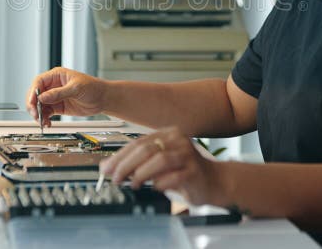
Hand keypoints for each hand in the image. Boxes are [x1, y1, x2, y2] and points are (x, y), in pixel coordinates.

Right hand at [25, 67, 106, 125]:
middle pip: (36, 94)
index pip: (39, 82)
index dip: (33, 92)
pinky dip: (44, 118)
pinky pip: (46, 113)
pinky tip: (47, 123)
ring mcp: (55, 97)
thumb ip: (59, 93)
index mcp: (56, 76)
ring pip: (40, 105)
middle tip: (35, 114)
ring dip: (38, 114)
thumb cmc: (93, 87)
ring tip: (42, 122)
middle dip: (33, 105)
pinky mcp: (58, 107)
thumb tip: (43, 97)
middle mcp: (53, 86)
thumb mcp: (76, 88)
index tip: (32, 102)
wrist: (102, 99)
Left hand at [99, 126, 225, 205]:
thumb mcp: (157, 166)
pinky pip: (174, 176)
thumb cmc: (184, 173)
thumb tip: (106, 167)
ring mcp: (188, 154)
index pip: (137, 142)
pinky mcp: (195, 170)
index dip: (119, 157)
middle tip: (115, 178)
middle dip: (126, 165)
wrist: (215, 181)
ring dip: (141, 173)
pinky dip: (161, 183)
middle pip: (145, 149)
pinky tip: (155, 188)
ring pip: (159, 160)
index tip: (106, 170)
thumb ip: (136, 164)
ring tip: (132, 184)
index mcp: (167, 134)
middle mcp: (178, 139)